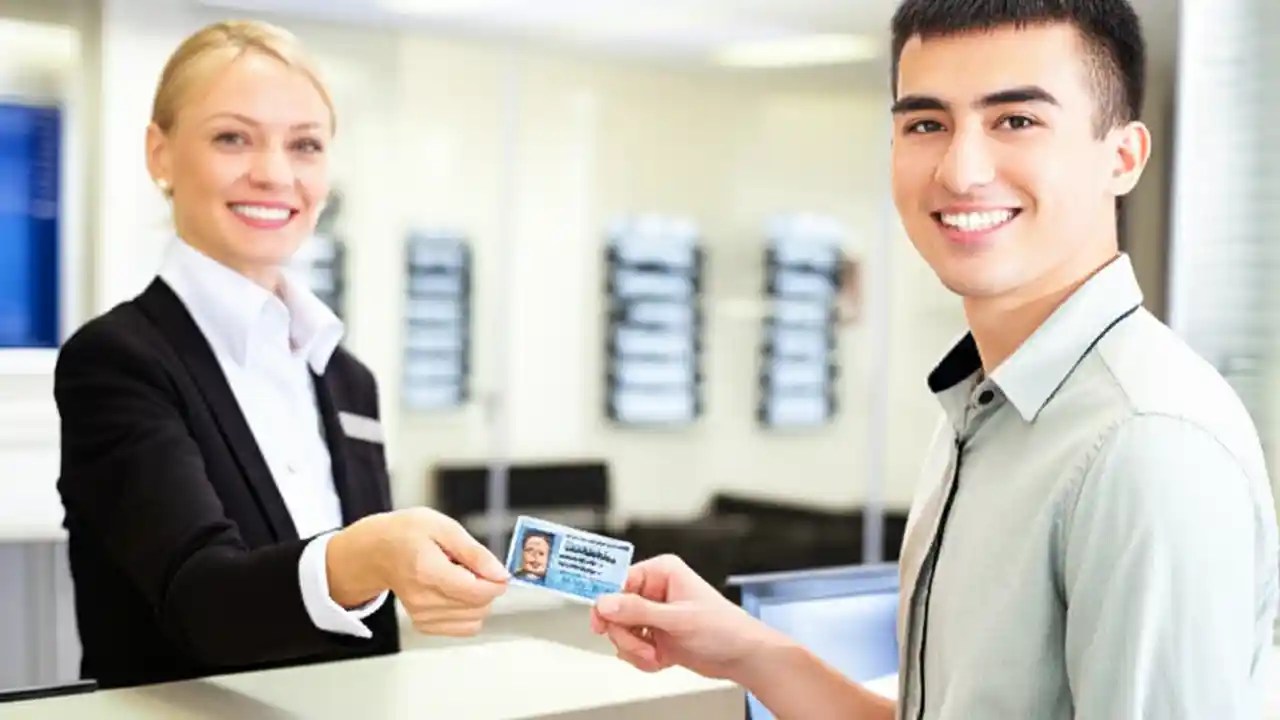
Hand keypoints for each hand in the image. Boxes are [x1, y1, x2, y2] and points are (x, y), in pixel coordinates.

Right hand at [328, 507, 508, 636]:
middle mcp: (423, 600)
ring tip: (458, 577)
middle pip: (479, 607)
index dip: (496, 581)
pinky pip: (464, 627)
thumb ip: (475, 553)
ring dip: (477, 599)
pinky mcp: (424, 624)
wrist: (378, 551)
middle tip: (469, 567)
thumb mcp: (445, 528)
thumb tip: (501, 574)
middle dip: (486, 587)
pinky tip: (453, 591)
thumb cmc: (409, 534)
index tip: (496, 568)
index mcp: (427, 572)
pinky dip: (467, 610)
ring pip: (475, 619)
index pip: (477, 592)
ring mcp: (421, 616)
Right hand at [589, 554, 788, 681]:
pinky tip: (660, 660)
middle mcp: (654, 591)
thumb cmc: (724, 628)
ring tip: (655, 655)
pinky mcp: (654, 636)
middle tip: (642, 646)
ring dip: (635, 649)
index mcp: (661, 572)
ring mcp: (653, 615)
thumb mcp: (679, 618)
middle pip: (614, 610)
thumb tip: (606, 602)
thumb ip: (639, 610)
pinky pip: (630, 647)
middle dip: (626, 634)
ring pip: (620, 632)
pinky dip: (641, 658)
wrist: (742, 657)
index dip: (606, 601)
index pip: (618, 580)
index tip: (599, 620)